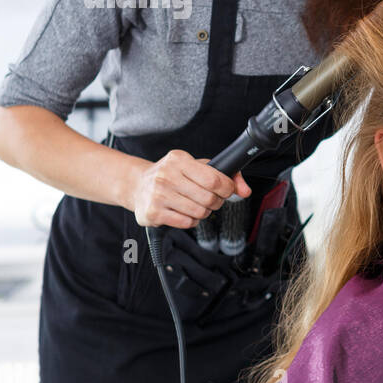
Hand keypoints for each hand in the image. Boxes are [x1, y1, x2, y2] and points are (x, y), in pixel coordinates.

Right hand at [130, 150, 250, 228]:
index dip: (227, 189)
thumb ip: (226, 175)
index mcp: (179, 160)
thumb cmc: (172, 175)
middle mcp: (166, 175)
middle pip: (208, 198)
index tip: (226, 191)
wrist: (137, 185)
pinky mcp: (152, 213)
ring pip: (199, 212)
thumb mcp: (196, 167)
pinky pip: (186, 223)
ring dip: (203, 212)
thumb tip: (246, 190)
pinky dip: (190, 221)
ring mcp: (157, 195)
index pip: (214, 179)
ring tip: (193, 204)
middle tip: (209, 200)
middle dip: (215, 202)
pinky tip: (182, 212)